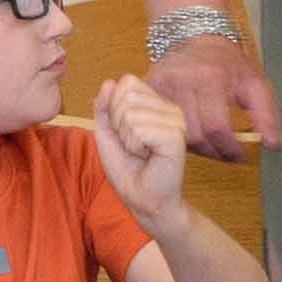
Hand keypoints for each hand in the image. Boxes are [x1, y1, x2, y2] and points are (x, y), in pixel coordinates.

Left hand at [87, 72, 191, 221]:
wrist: (143, 199)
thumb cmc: (128, 169)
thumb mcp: (107, 132)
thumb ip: (104, 107)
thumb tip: (109, 82)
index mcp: (157, 104)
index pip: (128, 82)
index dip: (114, 107)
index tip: (124, 132)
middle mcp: (171, 109)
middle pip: (127, 95)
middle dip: (118, 123)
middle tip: (132, 144)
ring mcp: (176, 121)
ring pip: (131, 113)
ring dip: (127, 138)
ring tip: (140, 152)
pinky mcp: (176, 136)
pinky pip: (139, 129)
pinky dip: (134, 145)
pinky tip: (147, 155)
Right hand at [152, 28, 275, 160]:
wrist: (196, 38)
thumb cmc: (228, 63)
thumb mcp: (254, 83)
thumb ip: (267, 114)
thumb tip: (273, 143)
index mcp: (209, 78)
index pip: (216, 126)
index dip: (229, 148)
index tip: (239, 156)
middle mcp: (180, 81)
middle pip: (192, 134)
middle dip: (212, 152)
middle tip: (225, 155)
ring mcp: (159, 85)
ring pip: (172, 133)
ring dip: (194, 147)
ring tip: (210, 146)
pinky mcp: (146, 89)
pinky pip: (157, 123)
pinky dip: (173, 135)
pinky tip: (189, 135)